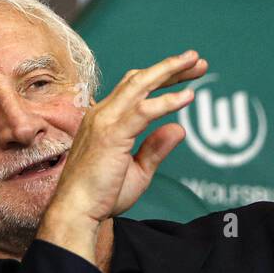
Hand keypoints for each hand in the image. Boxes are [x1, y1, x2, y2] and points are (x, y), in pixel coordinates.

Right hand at [37, 50, 206, 262]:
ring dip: (169, 72)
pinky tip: (188, 97)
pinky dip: (167, 102)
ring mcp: (104, 122)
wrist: (77, 212)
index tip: (187, 76)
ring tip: (195, 63)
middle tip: (197, 60)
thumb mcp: (137, 171)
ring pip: (140, 85)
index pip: (133, 88)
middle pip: (138, 80)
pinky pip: (143, 111)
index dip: (160, 77)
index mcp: (104, 120)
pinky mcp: (111, 134)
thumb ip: (155, 149)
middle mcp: (102, 114)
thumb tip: (178, 129)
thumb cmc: (100, 197)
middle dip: (169, 68)